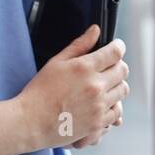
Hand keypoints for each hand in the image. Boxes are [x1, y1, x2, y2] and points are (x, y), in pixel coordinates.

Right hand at [18, 24, 128, 150]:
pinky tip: (102, 103)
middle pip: (123, 70)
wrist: (31, 122)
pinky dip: (113, 105)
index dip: (118, 46)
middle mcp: (95, 86)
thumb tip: (95, 30)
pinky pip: (117, 112)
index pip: (116, 52)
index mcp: (85, 68)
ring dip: (117, 84)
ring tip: (104, 85)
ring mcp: (98, 106)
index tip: (116, 47)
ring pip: (123, 90)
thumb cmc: (40, 91)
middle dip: (118, 65)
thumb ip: (79, 45)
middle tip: (108, 66)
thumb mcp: (57, 62)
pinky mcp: (98, 123)